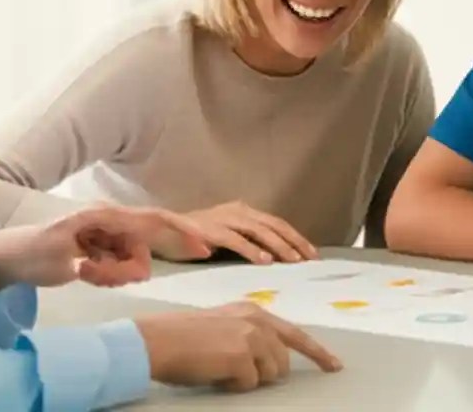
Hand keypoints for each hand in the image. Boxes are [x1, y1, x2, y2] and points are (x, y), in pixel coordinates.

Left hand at [0, 205, 207, 288]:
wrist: (9, 258)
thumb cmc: (31, 250)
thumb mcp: (62, 249)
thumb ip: (101, 254)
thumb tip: (132, 259)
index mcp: (105, 216)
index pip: (153, 221)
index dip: (182, 232)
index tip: (205, 249)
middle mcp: (112, 224)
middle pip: (142, 253)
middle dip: (123, 271)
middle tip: (88, 274)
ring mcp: (110, 238)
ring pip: (133, 265)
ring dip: (112, 276)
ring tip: (80, 272)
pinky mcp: (105, 251)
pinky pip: (121, 269)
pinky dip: (107, 277)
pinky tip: (83, 272)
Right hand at [135, 302, 341, 391]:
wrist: (158, 340)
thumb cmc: (182, 337)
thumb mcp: (222, 326)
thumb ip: (249, 336)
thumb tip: (269, 362)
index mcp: (253, 311)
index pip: (295, 334)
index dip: (318, 352)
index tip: (335, 366)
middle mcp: (257, 320)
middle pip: (282, 361)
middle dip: (264, 372)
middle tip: (232, 370)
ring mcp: (252, 337)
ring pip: (269, 375)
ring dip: (246, 378)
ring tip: (218, 366)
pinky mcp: (243, 356)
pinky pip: (249, 384)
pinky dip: (233, 385)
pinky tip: (214, 372)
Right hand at [152, 201, 318, 263]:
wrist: (160, 230)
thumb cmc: (194, 238)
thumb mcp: (226, 237)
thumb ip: (247, 242)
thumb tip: (274, 258)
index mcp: (242, 212)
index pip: (276, 223)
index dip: (295, 237)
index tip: (312, 253)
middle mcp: (236, 211)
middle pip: (273, 224)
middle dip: (294, 241)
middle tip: (310, 258)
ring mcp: (222, 219)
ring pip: (259, 230)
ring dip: (278, 245)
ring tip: (293, 260)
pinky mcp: (209, 230)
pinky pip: (235, 239)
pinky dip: (252, 250)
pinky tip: (264, 261)